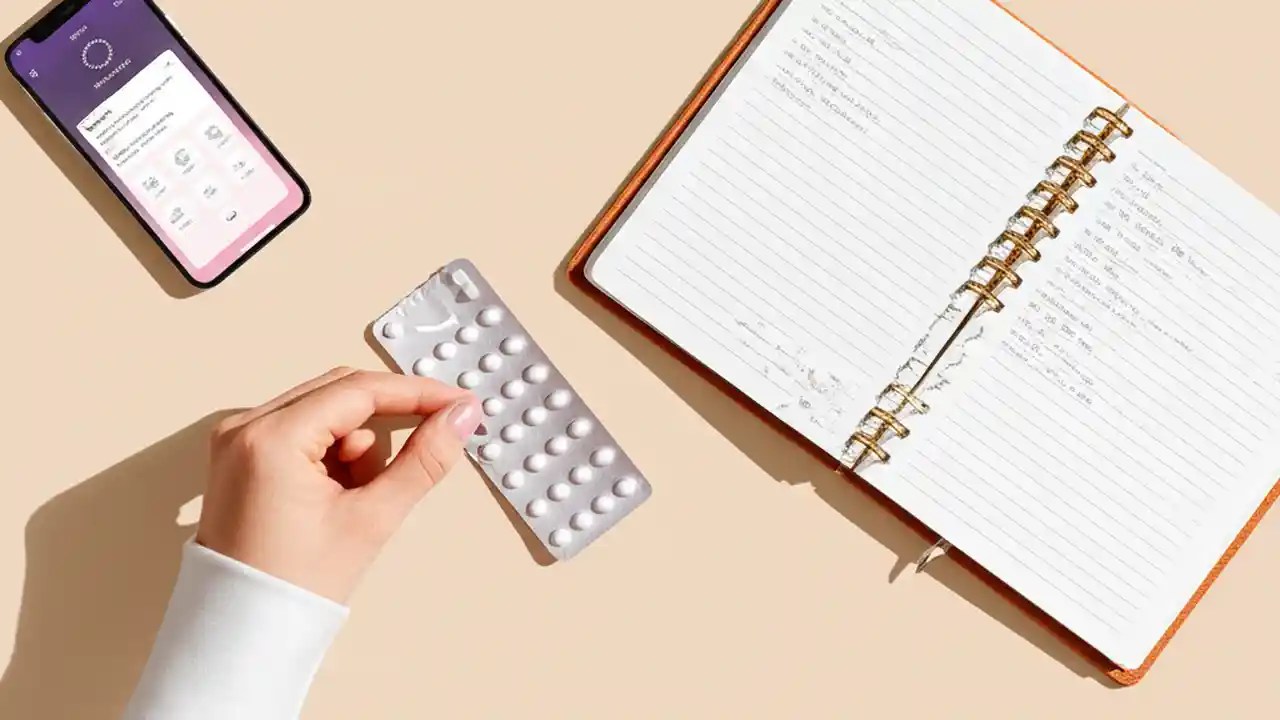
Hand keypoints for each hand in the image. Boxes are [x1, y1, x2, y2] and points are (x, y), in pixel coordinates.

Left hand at [197, 368, 482, 601]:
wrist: (242, 630)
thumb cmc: (296, 584)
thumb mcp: (371, 519)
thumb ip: (423, 460)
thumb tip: (461, 418)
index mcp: (270, 438)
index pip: (358, 391)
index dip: (416, 393)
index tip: (458, 403)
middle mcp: (245, 426)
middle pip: (339, 392)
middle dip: (386, 419)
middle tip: (431, 439)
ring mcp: (238, 439)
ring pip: (324, 411)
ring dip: (357, 443)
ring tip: (359, 497)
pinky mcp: (242, 455)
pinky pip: (303, 430)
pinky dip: (333, 454)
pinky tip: (337, 495)